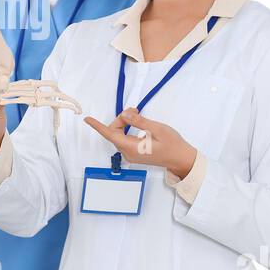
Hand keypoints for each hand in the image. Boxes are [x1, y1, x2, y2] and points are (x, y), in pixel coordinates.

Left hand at [83, 107, 197, 177]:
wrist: (181, 159)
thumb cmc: (172, 144)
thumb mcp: (157, 129)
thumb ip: (139, 122)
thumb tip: (125, 114)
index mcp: (132, 148)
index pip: (110, 135)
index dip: (98, 126)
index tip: (87, 119)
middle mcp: (128, 153)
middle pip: (115, 132)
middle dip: (121, 119)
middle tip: (135, 110)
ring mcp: (131, 154)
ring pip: (120, 135)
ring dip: (126, 123)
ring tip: (138, 114)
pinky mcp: (135, 153)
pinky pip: (125, 139)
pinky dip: (129, 129)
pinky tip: (138, 123)